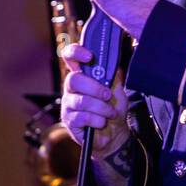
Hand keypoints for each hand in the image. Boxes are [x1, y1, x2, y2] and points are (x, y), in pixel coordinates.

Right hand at [60, 43, 130, 159]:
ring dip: (101, 108)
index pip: (70, 57)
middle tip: (107, 96)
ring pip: (81, 101)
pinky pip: (82, 117)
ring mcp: (68, 104)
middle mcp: (71, 88)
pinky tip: (102, 122)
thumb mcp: (117, 90)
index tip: (89, 56)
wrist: (114, 134)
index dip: (76, 52)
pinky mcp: (69, 120)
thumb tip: (113, 65)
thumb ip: (112, 77)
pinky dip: (98, 120)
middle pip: (74, 80)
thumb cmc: (113, 109)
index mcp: (82, 75)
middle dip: (95, 88)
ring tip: (110, 113)